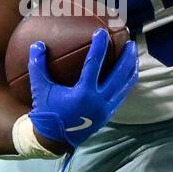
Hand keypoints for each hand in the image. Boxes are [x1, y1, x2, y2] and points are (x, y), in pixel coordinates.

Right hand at [28, 28, 137, 148]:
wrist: (54, 139)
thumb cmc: (47, 112)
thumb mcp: (40, 89)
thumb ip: (38, 66)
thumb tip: (38, 44)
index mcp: (83, 93)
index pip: (95, 64)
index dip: (99, 46)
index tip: (102, 32)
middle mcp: (98, 101)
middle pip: (119, 74)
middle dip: (127, 57)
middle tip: (131, 42)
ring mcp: (105, 109)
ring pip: (125, 86)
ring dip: (131, 69)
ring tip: (134, 56)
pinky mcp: (108, 115)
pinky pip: (121, 96)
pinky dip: (126, 83)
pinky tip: (127, 75)